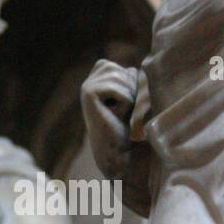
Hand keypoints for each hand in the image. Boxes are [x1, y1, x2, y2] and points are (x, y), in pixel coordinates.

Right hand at [81, 60, 138, 176]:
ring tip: (120, 116)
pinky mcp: (89, 93)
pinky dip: (125, 104)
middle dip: (132, 93)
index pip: (127, 69)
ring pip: (122, 78)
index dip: (135, 89)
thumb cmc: (132, 130)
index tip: (127, 110)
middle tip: (124, 114)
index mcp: (99, 82)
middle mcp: (90, 82)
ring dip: (129, 99)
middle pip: (125, 71)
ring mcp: (87, 87)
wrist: (122, 156)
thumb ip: (133, 80)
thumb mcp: (136, 100)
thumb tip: (135, 67)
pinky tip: (116, 117)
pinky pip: (119, 89)